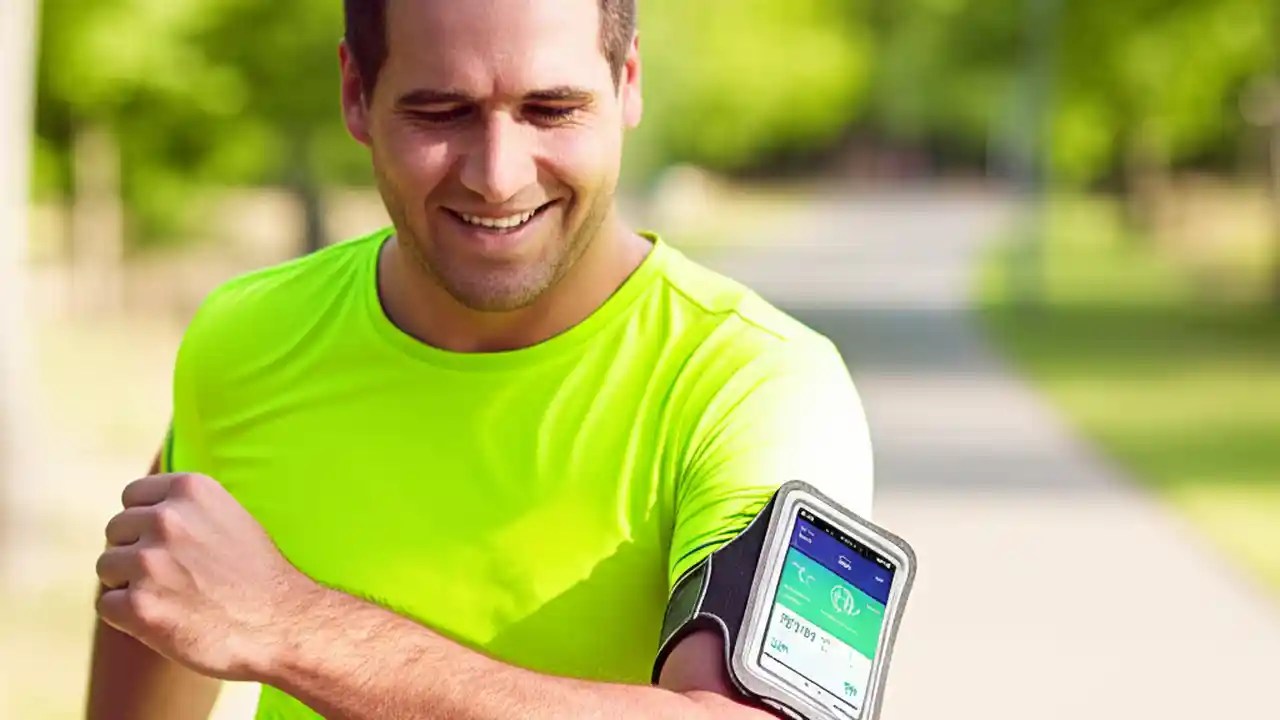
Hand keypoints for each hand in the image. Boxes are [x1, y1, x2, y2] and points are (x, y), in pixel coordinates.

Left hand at [95, 473, 318, 679]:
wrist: (282, 624)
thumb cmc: (257, 576)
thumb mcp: (229, 517)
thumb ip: (187, 509)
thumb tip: (142, 510)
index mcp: (190, 490)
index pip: (132, 496)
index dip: (144, 522)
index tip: (166, 544)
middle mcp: (166, 518)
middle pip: (116, 530)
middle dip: (135, 552)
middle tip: (171, 576)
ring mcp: (149, 562)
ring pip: (107, 567)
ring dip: (129, 584)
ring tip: (170, 597)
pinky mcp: (137, 606)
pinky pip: (108, 604)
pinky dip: (128, 617)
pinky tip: (164, 619)